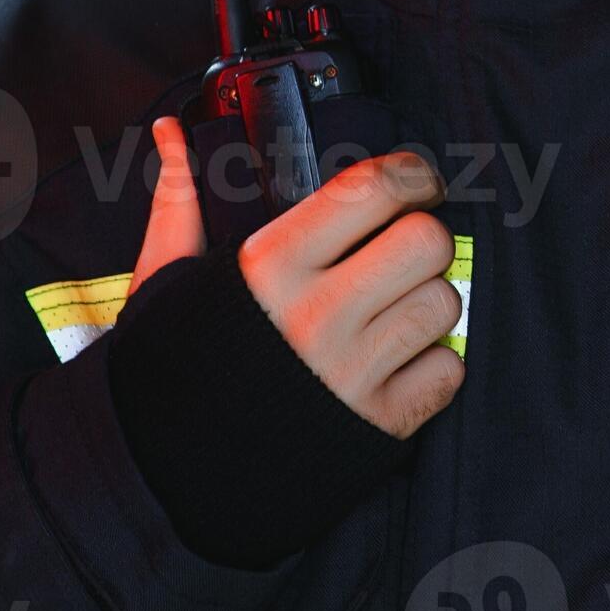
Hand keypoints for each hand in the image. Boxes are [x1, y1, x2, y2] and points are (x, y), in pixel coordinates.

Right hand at [136, 119, 462, 438]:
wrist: (160, 479)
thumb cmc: (170, 368)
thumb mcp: (165, 280)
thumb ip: (179, 200)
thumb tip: (170, 131)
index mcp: (268, 266)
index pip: (371, 190)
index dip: (409, 175)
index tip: (415, 180)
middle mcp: (315, 316)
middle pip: (427, 241)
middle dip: (422, 239)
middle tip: (400, 253)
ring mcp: (350, 373)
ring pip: (445, 303)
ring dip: (428, 303)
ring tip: (388, 314)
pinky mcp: (378, 425)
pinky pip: (449, 369)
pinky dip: (432, 365)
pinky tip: (392, 367)